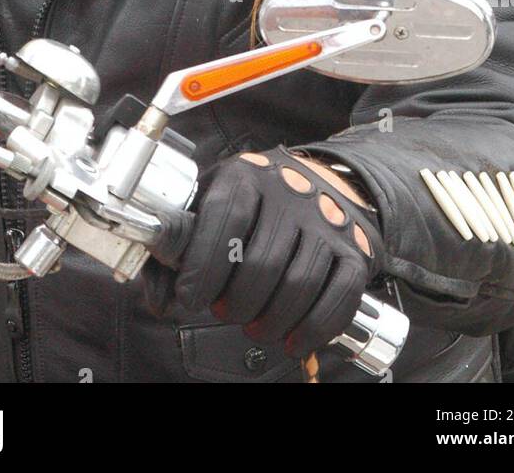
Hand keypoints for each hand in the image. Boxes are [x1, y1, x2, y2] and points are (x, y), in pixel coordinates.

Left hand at [158, 146, 381, 357]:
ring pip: (300, 284)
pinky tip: (292, 339)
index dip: (204, 266)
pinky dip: (313, 328)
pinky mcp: (355, 250)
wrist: (318, 180)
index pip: (226, 219)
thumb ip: (177, 246)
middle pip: (263, 262)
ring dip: (271, 320)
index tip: (189, 298)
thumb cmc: (252, 202)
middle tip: (225, 312)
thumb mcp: (208, 202)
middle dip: (237, 302)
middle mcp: (291, 193)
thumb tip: (158, 296)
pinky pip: (340, 296)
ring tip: (255, 326)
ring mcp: (327, 221)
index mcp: (247, 175)